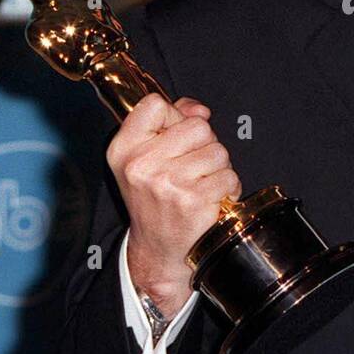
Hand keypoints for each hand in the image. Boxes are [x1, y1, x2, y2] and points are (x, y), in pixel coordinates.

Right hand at [107, 94, 241, 317]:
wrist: (158, 249)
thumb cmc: (155, 199)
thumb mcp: (147, 158)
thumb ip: (171, 122)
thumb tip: (200, 109)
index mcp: (124, 148)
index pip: (155, 104)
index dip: (175, 116)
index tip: (175, 136)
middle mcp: (141, 164)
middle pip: (198, 126)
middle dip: (204, 145)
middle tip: (191, 168)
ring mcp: (167, 183)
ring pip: (218, 151)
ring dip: (217, 168)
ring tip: (199, 184)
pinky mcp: (193, 200)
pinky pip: (229, 177)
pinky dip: (227, 188)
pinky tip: (209, 199)